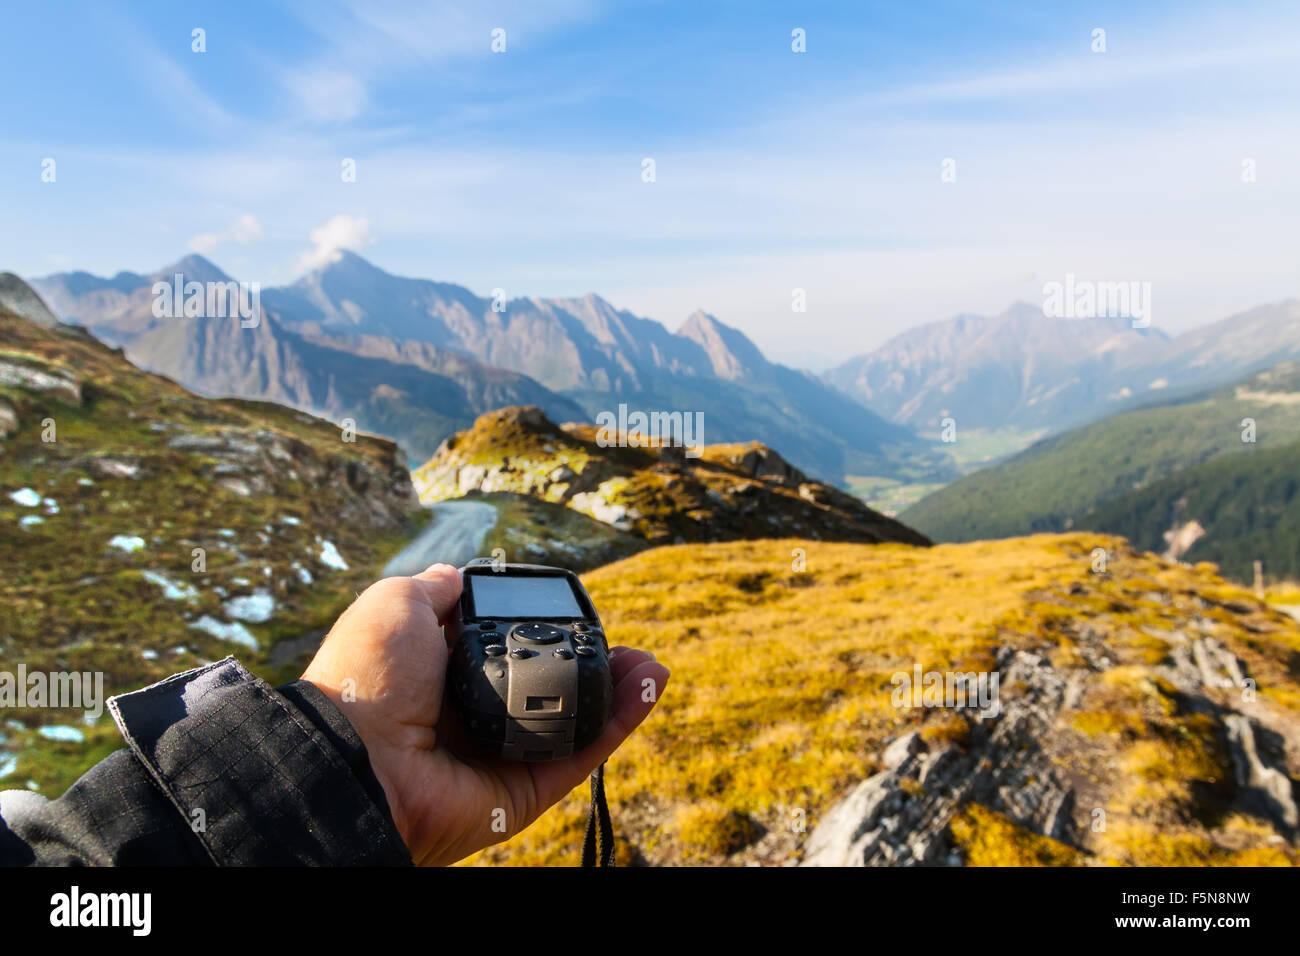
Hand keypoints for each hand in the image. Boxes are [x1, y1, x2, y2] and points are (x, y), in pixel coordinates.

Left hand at [300, 563, 668, 865]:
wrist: (356, 756)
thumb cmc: (364, 678)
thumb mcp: (394, 606)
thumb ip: (433, 590)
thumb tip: (458, 574)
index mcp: (440, 676)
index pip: (507, 651)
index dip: (544, 633)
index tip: (572, 614)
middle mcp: (473, 717)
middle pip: (549, 688)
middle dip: (591, 664)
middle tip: (623, 644)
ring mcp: (502, 756)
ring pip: (575, 721)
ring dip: (618, 692)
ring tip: (649, 664)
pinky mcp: (525, 791)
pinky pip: (581, 754)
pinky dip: (620, 722)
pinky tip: (648, 684)